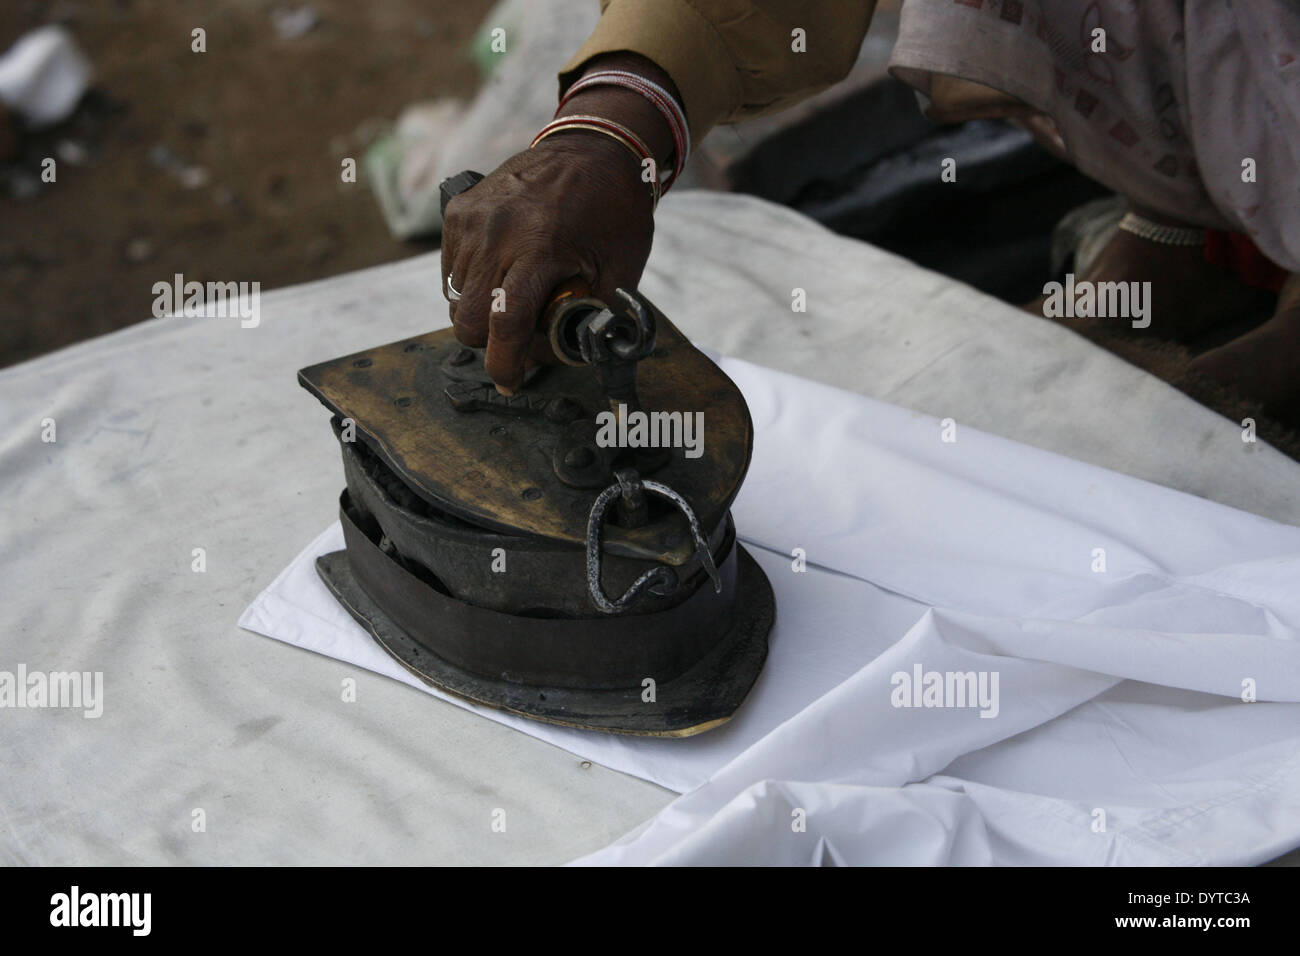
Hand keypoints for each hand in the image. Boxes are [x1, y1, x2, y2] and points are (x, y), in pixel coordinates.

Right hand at [440, 131, 654, 393]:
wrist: (592, 148)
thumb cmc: (613, 211)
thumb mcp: (620, 269)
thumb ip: (589, 318)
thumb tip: (556, 356)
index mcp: (540, 247)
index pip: (506, 322)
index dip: (505, 363)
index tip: (510, 382)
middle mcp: (497, 233)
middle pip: (468, 320)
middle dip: (489, 341)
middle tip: (518, 337)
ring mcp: (472, 220)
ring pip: (455, 298)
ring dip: (482, 311)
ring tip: (517, 292)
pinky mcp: (458, 211)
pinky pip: (450, 269)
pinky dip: (472, 283)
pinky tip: (502, 270)